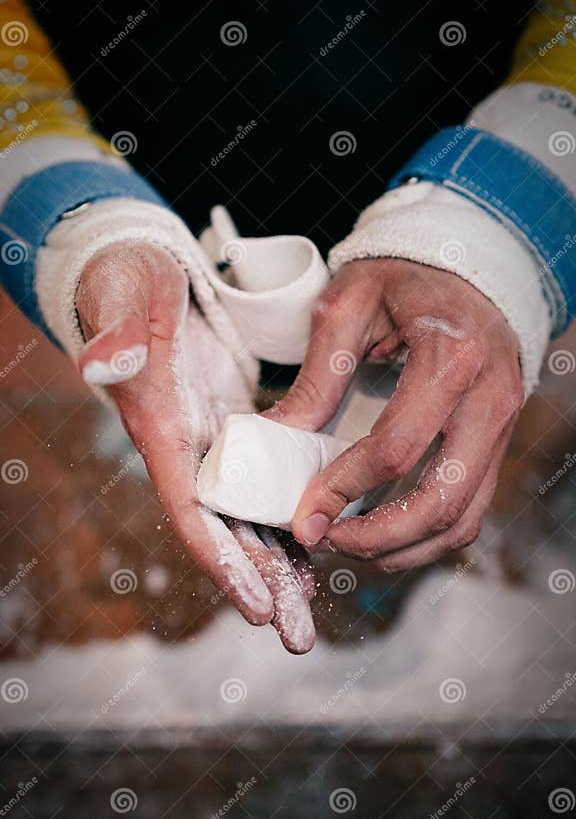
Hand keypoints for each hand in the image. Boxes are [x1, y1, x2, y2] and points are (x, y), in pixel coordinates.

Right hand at [75, 240, 314, 652]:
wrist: (144, 272)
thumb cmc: (130, 283)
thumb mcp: (126, 296)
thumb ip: (118, 333)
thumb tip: (105, 363)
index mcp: (161, 430)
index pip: (191, 510)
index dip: (222, 561)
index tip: (255, 607)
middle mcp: (185, 451)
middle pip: (225, 533)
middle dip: (259, 586)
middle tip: (296, 638)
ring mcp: (211, 446)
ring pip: (247, 520)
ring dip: (278, 570)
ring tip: (307, 618)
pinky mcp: (235, 431)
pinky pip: (262, 487)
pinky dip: (286, 523)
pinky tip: (312, 554)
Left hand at [264, 257, 523, 570]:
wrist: (465, 270)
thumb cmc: (405, 280)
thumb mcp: (348, 307)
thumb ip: (317, 376)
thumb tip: (275, 437)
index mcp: (451, 358)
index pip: (397, 446)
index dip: (345, 488)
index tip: (304, 512)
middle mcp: (489, 400)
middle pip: (441, 500)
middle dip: (377, 538)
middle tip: (325, 541)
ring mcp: (501, 426)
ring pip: (462, 518)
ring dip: (403, 548)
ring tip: (348, 545)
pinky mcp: (498, 442)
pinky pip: (471, 509)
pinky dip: (428, 535)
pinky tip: (385, 534)